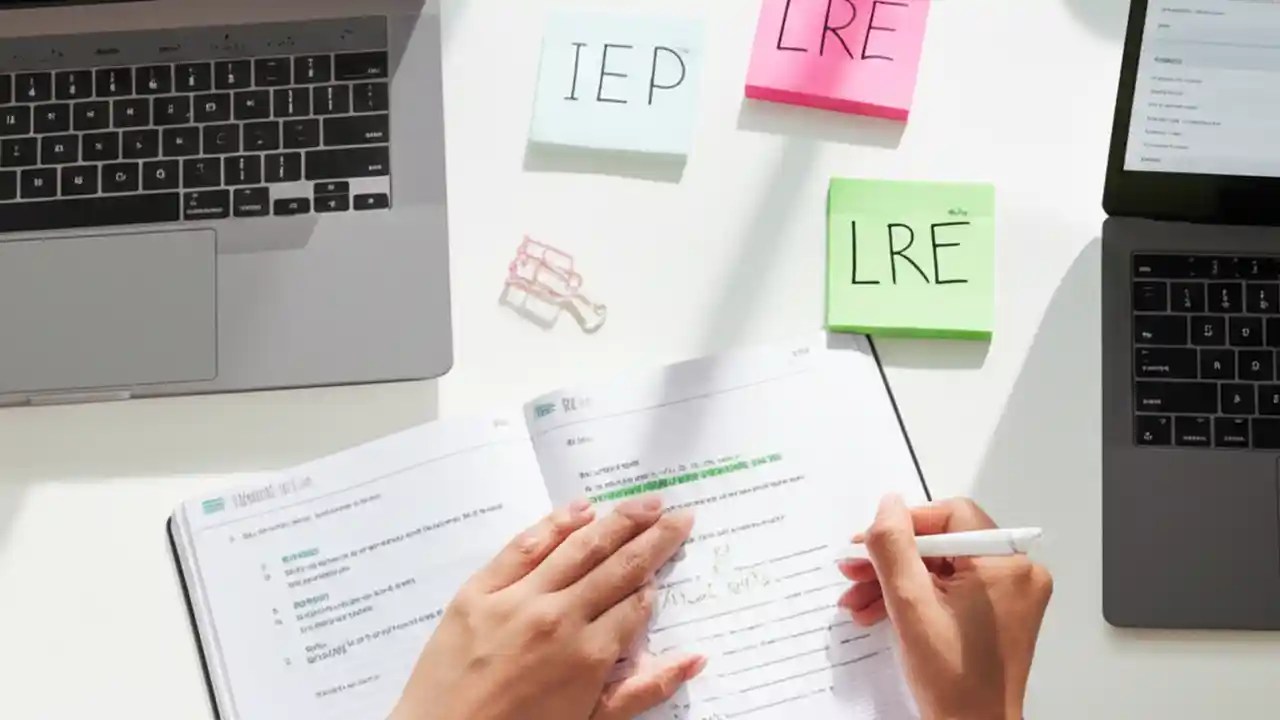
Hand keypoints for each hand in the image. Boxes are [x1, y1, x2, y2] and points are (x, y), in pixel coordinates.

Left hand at [390, 496, 705, 719]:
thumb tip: (695, 658)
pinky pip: (523, 547)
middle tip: (679, 513)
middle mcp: (560, 618)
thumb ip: (644, 690)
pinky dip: (555, 524)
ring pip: (579, 547)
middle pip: (619, 566)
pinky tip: (581, 509)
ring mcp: (518, 600)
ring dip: (618, 521)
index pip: (637, 603)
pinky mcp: (479, 591)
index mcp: (589, 655)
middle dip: (655, 538)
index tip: (671, 557)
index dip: (656, 580)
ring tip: (646, 502)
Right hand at [837, 495, 1051, 719]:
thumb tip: (888, 504)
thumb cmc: (954, 682)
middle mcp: (1016, 575)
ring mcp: (1008, 596)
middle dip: (892, 559)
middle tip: (855, 570)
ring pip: (941, 568)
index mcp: (1006, 566)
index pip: (951, 517)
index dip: (904, 527)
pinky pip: (951, 589)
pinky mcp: (996, 614)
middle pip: (942, 543)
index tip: (868, 545)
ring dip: (896, 581)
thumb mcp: (910, 606)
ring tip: (859, 600)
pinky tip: (881, 611)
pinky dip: (916, 597)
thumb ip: (894, 548)